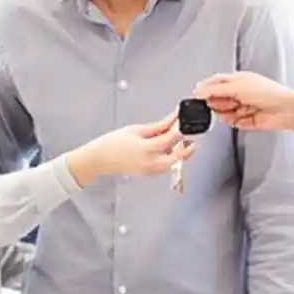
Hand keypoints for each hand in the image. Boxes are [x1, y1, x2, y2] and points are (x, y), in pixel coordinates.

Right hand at [66, 112, 193, 185]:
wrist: (102, 159)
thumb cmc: (115, 142)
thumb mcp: (137, 130)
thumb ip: (158, 127)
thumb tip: (173, 119)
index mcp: (147, 149)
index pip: (172, 138)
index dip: (181, 128)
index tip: (185, 120)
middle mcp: (151, 162)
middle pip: (179, 156)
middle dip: (188, 146)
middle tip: (192, 136)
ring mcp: (151, 170)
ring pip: (174, 162)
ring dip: (180, 152)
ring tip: (182, 142)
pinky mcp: (150, 173)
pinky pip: (166, 166)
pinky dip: (171, 157)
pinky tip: (169, 149)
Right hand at [194, 72, 293, 144]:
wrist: (284, 109)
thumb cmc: (267, 93)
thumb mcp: (237, 87)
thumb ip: (216, 90)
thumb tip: (199, 90)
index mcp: (236, 80)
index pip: (215, 83)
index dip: (205, 89)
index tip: (197, 96)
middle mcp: (238, 93)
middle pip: (217, 99)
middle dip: (218, 102)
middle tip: (224, 103)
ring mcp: (242, 107)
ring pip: (223, 112)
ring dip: (228, 112)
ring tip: (240, 109)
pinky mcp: (246, 120)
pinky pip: (233, 122)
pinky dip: (237, 121)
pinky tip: (246, 117)